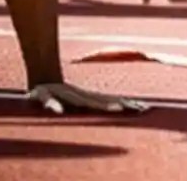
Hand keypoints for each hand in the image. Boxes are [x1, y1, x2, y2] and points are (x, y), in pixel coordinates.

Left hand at [28, 82, 148, 113]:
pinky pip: (110, 100)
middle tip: (144, 108)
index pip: (98, 102)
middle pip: (112, 100)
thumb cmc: (41, 90)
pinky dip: (123, 102)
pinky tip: (132, 105)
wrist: (45, 75)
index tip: (121, 108)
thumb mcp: (41, 96)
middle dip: (128, 104)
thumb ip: (50, 104)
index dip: (109, 105)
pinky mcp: (91, 98)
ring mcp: (91, 95)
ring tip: (145, 107)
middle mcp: (89, 95)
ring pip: (114, 99)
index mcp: (80, 97)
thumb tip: (58, 112)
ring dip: (129, 103)